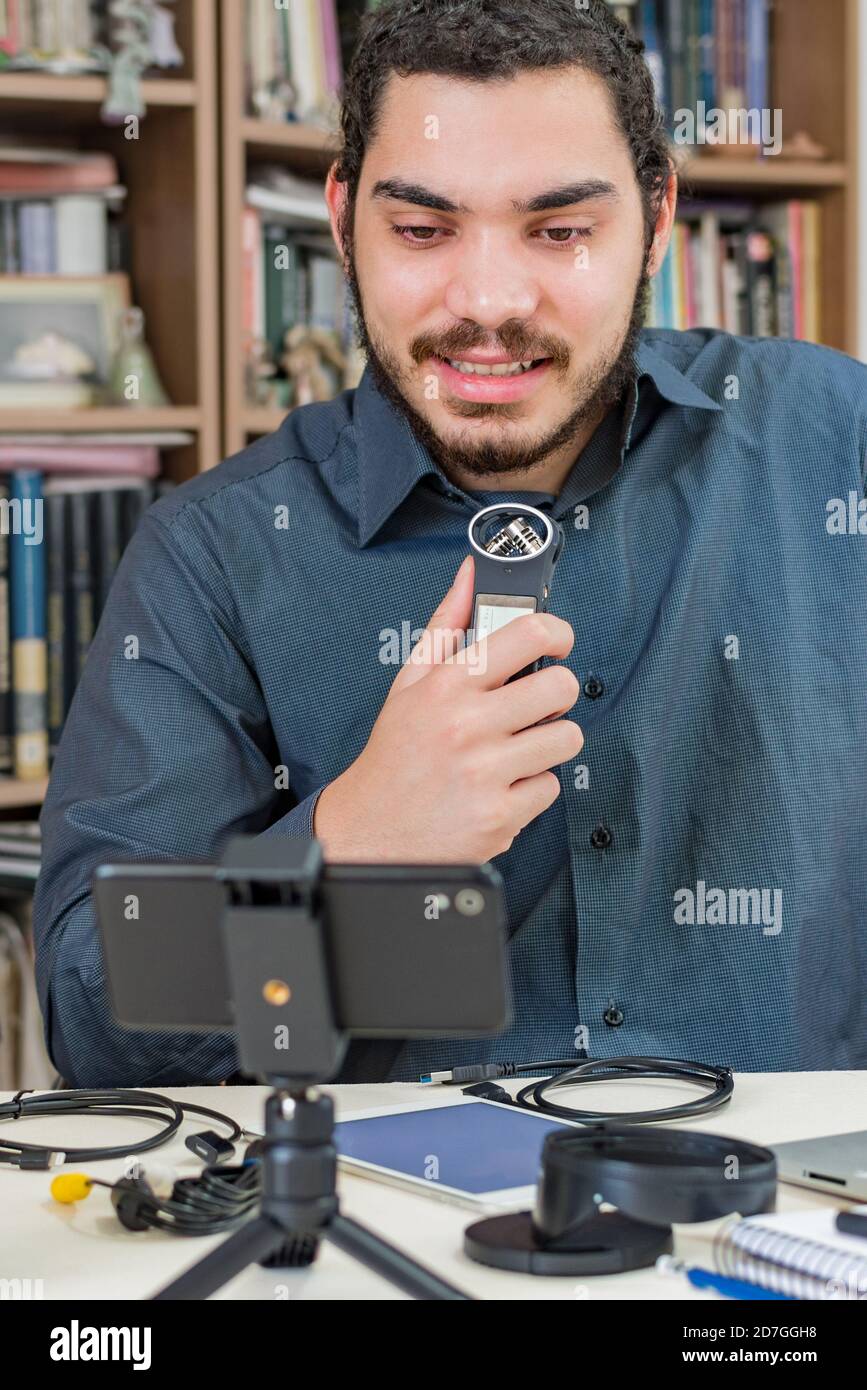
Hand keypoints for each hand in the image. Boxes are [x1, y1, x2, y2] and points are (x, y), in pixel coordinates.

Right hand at [313, 555, 582, 862]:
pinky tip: (502, 784)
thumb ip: (446, 625)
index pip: (529, 635)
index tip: (557, 641)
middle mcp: (467, 725)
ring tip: (516, 748)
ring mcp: (485, 772)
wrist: (369, 831)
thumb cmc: (394, 756)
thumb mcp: (410, 683)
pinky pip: (551, 787)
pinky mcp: (500, 815)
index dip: (557, 632)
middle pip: (561, 687)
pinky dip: (533, 788)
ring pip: (567, 738)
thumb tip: (470, 576)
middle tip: (536, 703)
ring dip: (549, 743)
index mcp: (447, 685)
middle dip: (557, 694)